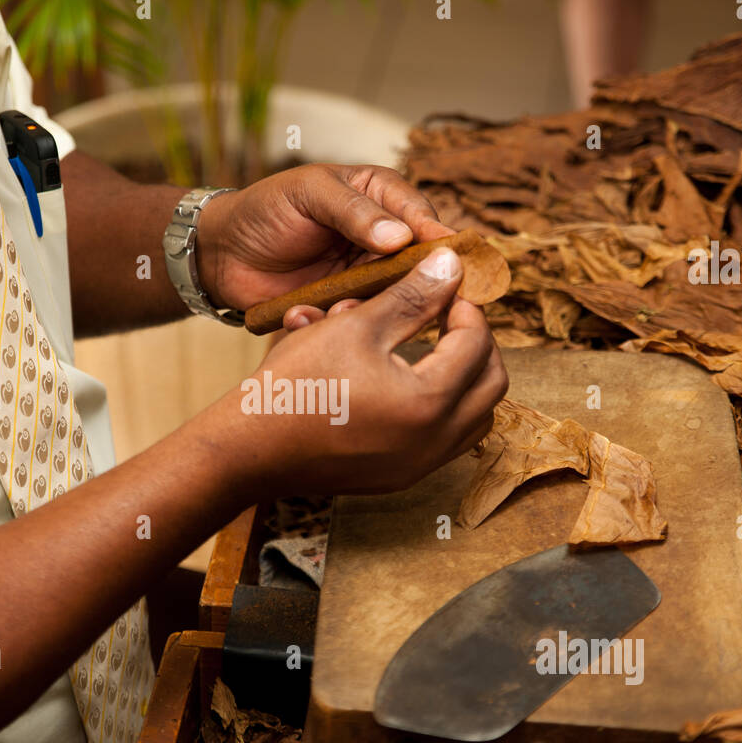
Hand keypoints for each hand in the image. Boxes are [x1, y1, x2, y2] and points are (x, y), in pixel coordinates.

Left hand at [194, 163, 453, 312]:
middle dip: (411, 284)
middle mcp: (384, 240)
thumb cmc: (266, 210)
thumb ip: (353, 212)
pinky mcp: (347, 308)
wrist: (224, 254)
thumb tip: (402, 236)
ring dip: (373, 307)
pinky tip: (313, 316)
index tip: (449, 262)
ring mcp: (367, 277)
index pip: (422, 217)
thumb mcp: (309, 195)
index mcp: (382, 198)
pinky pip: (360, 321)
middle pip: (420, 265)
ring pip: (394, 299)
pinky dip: (342, 323)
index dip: (438, 240)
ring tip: (341, 306)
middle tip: (408, 299)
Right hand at [201, 246, 508, 498]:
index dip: (466, 307)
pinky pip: (445, 442)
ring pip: (475, 418)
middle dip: (478, 344)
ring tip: (436, 348)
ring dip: (467, 380)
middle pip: (492, 385)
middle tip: (450, 316)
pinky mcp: (399, 478)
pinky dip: (443, 409)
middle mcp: (434, 443)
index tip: (446, 289)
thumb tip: (452, 265)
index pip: (477, 344)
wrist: (249, 448)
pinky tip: (410, 382)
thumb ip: (412, 296)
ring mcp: (418, 467)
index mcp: (428, 402)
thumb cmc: (296, 383)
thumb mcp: (356, 326)